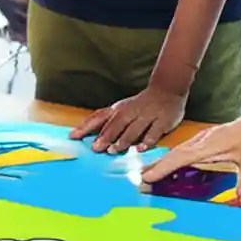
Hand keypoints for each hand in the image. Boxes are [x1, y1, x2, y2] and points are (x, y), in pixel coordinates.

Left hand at [70, 85, 186, 153]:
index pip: (99, 117)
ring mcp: (147, 115)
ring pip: (134, 128)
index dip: (86, 126)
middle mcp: (131, 111)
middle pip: (116, 123)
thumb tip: (85, 135)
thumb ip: (106, 122)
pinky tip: (140, 148)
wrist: (167, 90)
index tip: (73, 136)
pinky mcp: (163, 120)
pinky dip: (147, 140)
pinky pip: (154, 131)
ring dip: (123, 139)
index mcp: (119, 109)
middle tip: (96, 148)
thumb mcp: (121, 110)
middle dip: (106, 135)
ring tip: (114, 150)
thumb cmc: (139, 105)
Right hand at [140, 108, 240, 194]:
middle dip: (156, 167)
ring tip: (149, 175)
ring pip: (178, 152)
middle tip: (140, 182)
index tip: (146, 177)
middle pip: (174, 154)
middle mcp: (202, 141)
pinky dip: (175, 160)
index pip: (180, 157)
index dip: (162, 168)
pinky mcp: (209, 141)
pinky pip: (186, 152)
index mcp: (209, 145)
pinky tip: (172, 167)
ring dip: (163, 163)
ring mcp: (205, 140)